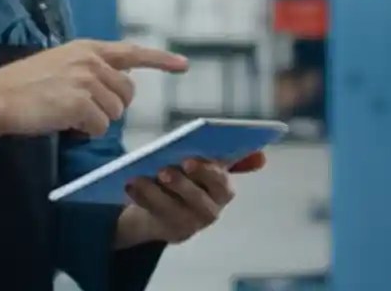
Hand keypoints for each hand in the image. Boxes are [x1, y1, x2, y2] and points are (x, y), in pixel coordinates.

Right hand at [0, 40, 188, 137]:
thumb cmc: (22, 87)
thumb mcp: (58, 65)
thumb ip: (86, 71)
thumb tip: (113, 94)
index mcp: (85, 48)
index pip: (131, 52)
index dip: (160, 60)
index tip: (183, 65)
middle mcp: (90, 60)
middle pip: (127, 93)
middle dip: (111, 108)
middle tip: (83, 113)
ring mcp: (85, 79)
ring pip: (114, 113)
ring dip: (94, 122)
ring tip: (65, 115)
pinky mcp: (80, 101)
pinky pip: (99, 127)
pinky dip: (84, 133)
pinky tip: (63, 125)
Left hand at [114, 152, 266, 248]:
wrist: (171, 206)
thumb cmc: (192, 177)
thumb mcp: (207, 165)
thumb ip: (229, 157)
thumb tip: (261, 157)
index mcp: (223, 190)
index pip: (220, 183)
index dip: (206, 173)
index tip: (189, 160)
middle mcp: (212, 211)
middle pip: (198, 200)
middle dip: (180, 184)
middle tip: (163, 170)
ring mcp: (191, 225)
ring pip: (172, 210)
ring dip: (154, 193)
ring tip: (137, 176)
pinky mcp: (171, 232)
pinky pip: (154, 216)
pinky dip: (141, 198)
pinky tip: (128, 183)